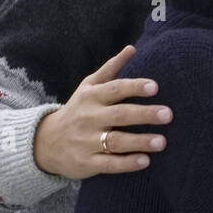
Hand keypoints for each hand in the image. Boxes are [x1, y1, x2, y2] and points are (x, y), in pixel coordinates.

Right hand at [32, 45, 172, 178]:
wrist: (44, 143)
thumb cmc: (76, 110)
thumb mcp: (88, 87)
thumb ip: (111, 68)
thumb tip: (132, 48)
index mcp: (92, 97)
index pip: (115, 89)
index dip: (134, 87)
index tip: (155, 87)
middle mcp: (89, 118)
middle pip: (119, 114)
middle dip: (144, 114)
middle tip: (169, 114)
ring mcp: (86, 141)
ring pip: (116, 141)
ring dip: (140, 141)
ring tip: (162, 142)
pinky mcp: (86, 163)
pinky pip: (109, 164)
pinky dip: (127, 163)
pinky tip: (145, 161)